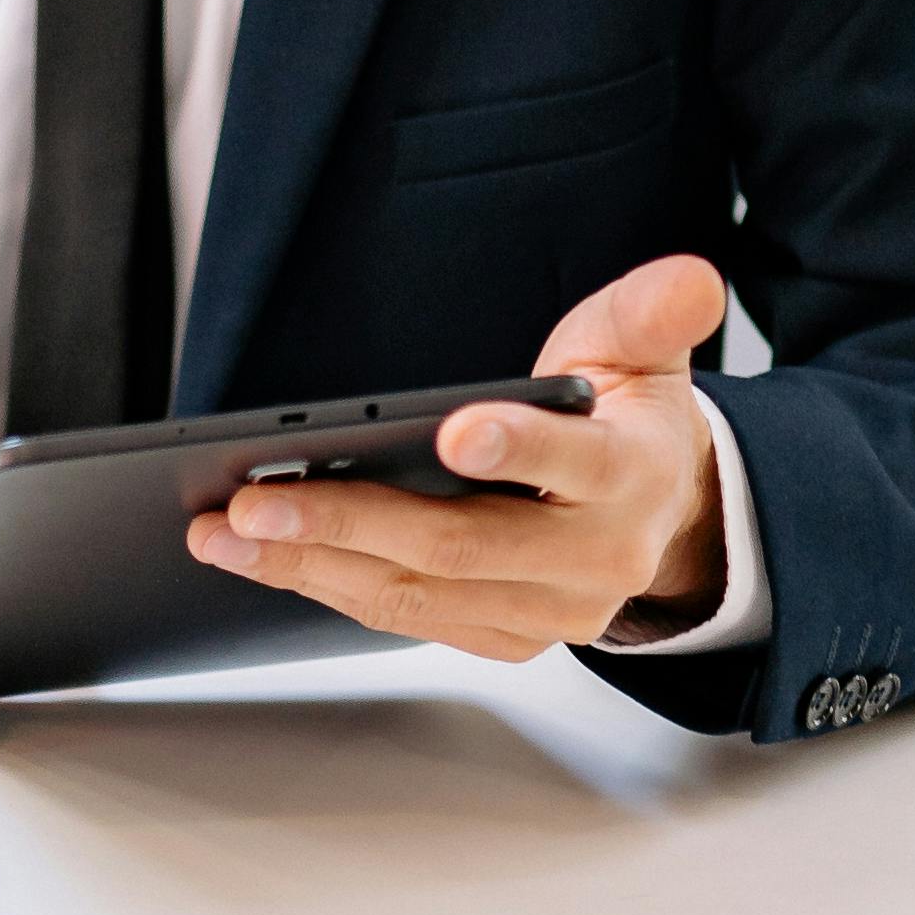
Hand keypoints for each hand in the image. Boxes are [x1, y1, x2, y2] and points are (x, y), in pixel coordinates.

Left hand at [188, 254, 731, 660]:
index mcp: (634, 476)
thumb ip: (656, 312)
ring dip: (312, 566)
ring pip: (418, 596)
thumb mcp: (646, 348)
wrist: (662, 512)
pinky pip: (408, 619)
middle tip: (255, 501)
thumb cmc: (625, 413)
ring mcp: (549, 613)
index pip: (578, 463)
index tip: (453, 431)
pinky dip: (330, 588)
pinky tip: (263, 557)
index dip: (518, 446)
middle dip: (350, 523)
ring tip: (223, 533)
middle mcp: (596, 561)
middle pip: (462, 547)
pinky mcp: (507, 638)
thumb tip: (690, 276)